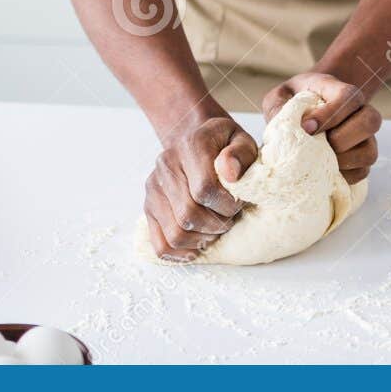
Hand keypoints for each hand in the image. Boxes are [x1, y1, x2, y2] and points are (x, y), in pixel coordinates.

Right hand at [143, 115, 257, 260]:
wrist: (192, 137)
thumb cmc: (222, 144)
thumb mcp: (241, 140)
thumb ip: (241, 154)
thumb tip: (230, 173)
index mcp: (191, 146)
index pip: (205, 189)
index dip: (227, 205)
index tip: (238, 203)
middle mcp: (166, 165)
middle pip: (189, 215)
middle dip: (217, 225)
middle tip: (229, 217)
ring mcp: (153, 188)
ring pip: (175, 234)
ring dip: (201, 239)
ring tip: (214, 228)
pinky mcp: (149, 207)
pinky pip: (160, 244)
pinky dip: (180, 254)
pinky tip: (197, 246)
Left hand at [262, 71, 381, 185]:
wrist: (304, 113)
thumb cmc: (291, 103)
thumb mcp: (281, 97)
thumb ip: (279, 105)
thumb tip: (281, 125)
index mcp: (339, 91)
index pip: (348, 97)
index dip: (330, 114)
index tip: (306, 127)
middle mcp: (359, 111)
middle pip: (370, 121)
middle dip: (342, 138)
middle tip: (317, 144)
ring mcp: (364, 137)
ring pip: (370, 151)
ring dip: (345, 160)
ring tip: (321, 160)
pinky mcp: (361, 158)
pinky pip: (363, 172)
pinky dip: (345, 176)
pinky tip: (325, 171)